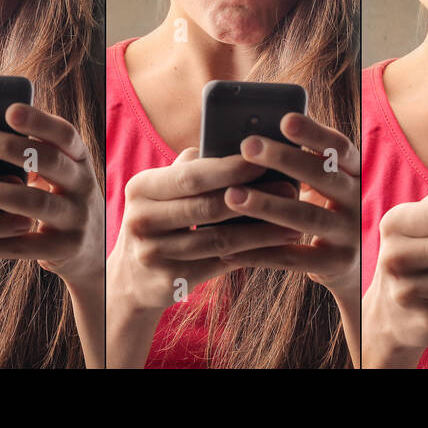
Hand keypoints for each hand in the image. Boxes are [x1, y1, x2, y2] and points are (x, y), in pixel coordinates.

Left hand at [0, 104, 102, 289]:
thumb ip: (33, 156)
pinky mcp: (64, 248)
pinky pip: (23, 244)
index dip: (40, 121)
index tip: (10, 110)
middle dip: (10, 147)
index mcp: (80, 161)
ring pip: (36, 201)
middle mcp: (84, 186)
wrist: (90, 251)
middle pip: (50, 161)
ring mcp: (76, 218)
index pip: (65, 135)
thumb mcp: (60, 175)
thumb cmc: (59, 201)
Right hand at [108, 148, 298, 313]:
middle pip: (207, 208)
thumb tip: (241, 145)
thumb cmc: (163, 219)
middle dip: (254, 198)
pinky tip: (277, 247)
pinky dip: (252, 255)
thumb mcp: (164, 190)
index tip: (265, 160)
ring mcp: (152, 254)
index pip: (191, 176)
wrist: (132, 277)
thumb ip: (195, 168)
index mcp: (141, 187)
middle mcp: (141, 220)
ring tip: (294, 223)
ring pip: (219, 241)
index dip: (230, 168)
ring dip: (262, 232)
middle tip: (291, 190)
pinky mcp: (170, 282)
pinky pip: (221, 265)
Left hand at [216, 113, 360, 363]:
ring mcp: (349, 232)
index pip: (340, 147)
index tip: (285, 119)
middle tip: (247, 145)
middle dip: (284, 158)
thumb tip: (250, 135)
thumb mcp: (318, 183)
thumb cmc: (318, 209)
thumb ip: (296, 161)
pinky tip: (230, 249)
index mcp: (353, 172)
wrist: (345, 264)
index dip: (315, 132)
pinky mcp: (336, 263)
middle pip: (323, 176)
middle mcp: (356, 199)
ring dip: (267, 205)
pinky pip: (293, 257)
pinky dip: (259, 252)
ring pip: (306, 216)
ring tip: (232, 196)